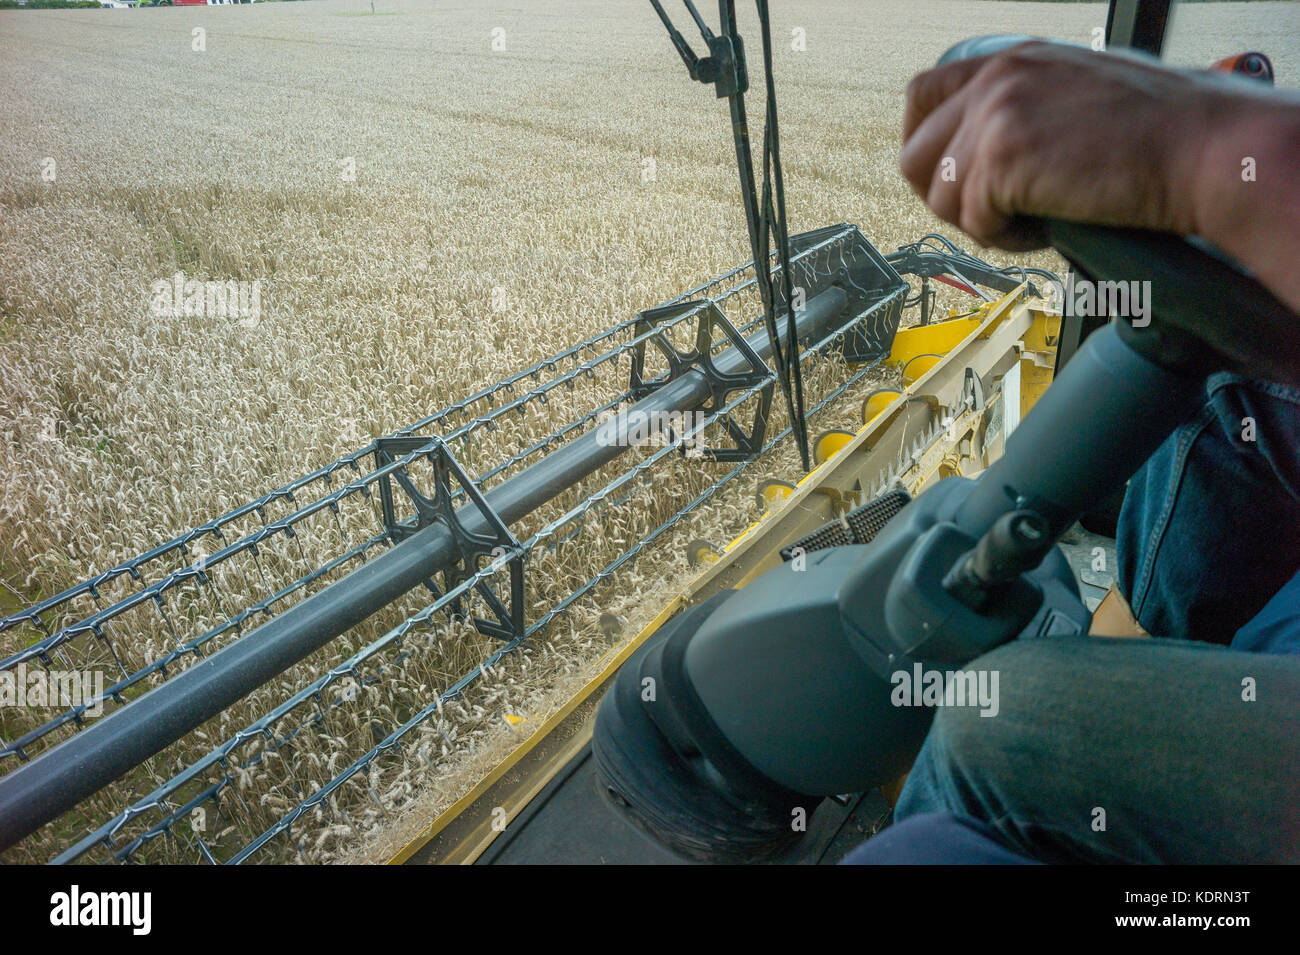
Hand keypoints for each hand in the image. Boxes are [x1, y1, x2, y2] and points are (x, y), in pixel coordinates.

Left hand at [900, 42, 1220, 249]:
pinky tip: (1046, 229)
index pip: (922, 95)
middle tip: (986, 216)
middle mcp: (996, 81)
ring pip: (939, 197)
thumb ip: (1022, 109)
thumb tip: (979, 157)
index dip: (924, 145)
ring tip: (1031, 222)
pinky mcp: (1003, 162)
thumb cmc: (1159, 131)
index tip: (943, 179)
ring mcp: (995, 118)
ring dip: (980, 224)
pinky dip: (1007, 239)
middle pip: (913, 156)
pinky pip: (973, 222)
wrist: (1203, 148)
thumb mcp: (1075, 92)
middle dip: (940, 197)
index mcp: (1010, 60)